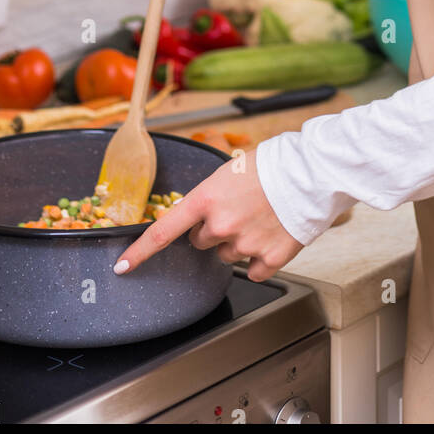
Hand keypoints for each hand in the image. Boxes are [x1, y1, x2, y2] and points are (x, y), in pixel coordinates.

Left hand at [112, 150, 303, 281]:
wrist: (312, 171)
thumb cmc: (273, 163)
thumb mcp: (229, 170)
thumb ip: (210, 197)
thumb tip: (202, 216)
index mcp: (207, 199)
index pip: (163, 231)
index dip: (140, 251)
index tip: (122, 267)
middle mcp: (221, 225)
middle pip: (201, 241)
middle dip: (213, 230)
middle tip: (237, 210)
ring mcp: (246, 244)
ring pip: (228, 255)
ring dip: (238, 242)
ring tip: (260, 218)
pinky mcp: (271, 258)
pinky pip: (254, 270)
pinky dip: (261, 258)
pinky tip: (272, 237)